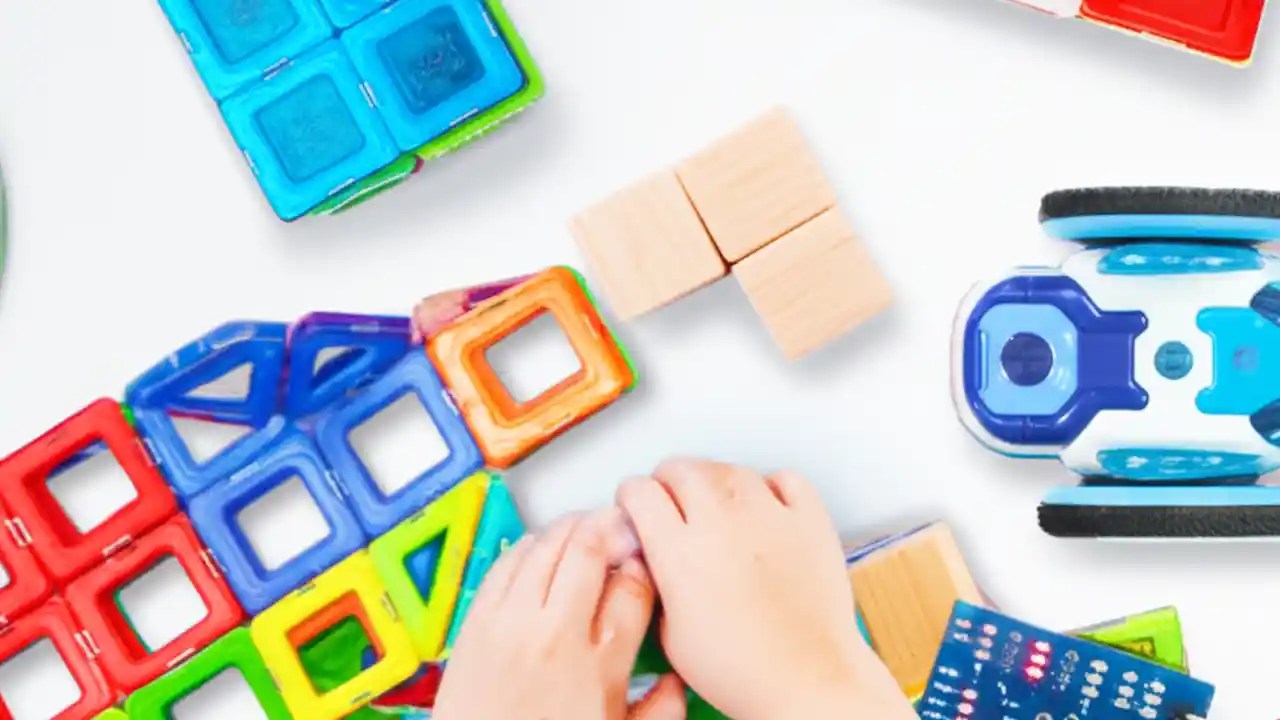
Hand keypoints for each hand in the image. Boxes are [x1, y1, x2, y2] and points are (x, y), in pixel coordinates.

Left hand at [433, 511, 684, 719]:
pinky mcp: (477, 622)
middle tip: (618, 523)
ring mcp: (512, 623)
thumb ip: (660, 712)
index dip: (643, 564)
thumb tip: (678, 682)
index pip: (633, 589)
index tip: (644, 561)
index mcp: (600, 664)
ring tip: (584, 525)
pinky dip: (527, 545)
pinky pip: (505, 563)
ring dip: (569, 528)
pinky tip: (539, 545)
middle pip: (590, 551)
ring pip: (547, 547)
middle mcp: (557, 634)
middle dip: (609, 528)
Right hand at [617, 459, 914, 719]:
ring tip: (715, 506)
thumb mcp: (669, 633)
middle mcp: (722, 522)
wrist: (806, 680)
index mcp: (680, 551)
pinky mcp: (808, 518)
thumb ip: (655, 581)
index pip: (640, 491)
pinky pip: (784, 477)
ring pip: (728, 467)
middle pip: (681, 468)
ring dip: (714, 480)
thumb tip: (650, 557)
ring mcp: (769, 514)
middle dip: (667, 482)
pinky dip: (770, 485)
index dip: (632, 497)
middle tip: (671, 501)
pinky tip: (763, 505)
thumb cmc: (743, 669)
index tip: (636, 505)